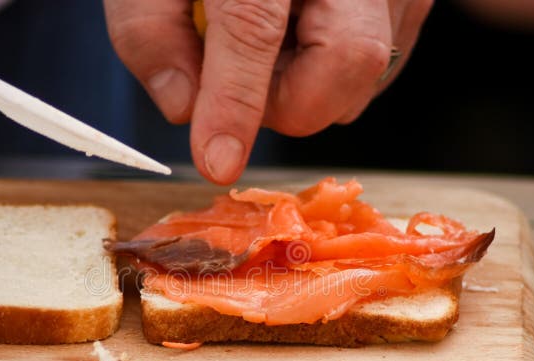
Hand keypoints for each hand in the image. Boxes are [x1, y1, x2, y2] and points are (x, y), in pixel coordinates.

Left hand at [104, 0, 432, 184]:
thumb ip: (151, 30)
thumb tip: (184, 109)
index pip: (254, 27)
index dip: (234, 102)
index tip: (217, 160)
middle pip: (346, 60)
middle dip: (289, 102)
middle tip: (244, 81)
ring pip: (367, 75)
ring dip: (309, 88)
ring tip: (275, 43)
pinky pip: (382, 65)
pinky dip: (335, 74)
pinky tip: (305, 36)